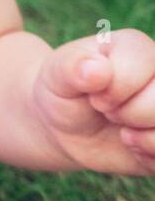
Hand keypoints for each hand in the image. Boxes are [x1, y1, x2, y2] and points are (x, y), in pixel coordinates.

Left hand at [32, 28, 154, 175]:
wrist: (62, 128)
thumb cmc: (62, 92)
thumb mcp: (56, 77)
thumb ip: (71, 68)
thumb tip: (97, 70)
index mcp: (135, 47)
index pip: (143, 61)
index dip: (115, 86)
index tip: (93, 92)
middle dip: (127, 112)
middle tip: (105, 109)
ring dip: (139, 135)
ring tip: (119, 126)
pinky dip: (147, 153)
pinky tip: (129, 144)